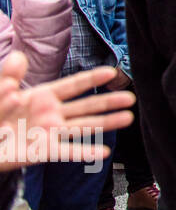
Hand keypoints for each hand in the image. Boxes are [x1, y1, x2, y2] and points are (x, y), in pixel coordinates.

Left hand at [0, 54, 128, 171]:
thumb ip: (9, 76)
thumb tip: (19, 56)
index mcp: (43, 96)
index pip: (72, 85)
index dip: (92, 78)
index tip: (112, 71)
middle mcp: (52, 114)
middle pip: (86, 106)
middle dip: (108, 101)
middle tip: (130, 98)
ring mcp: (50, 133)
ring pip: (84, 126)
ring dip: (106, 122)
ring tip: (128, 118)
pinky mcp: (44, 151)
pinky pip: (68, 151)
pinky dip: (85, 152)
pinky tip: (104, 153)